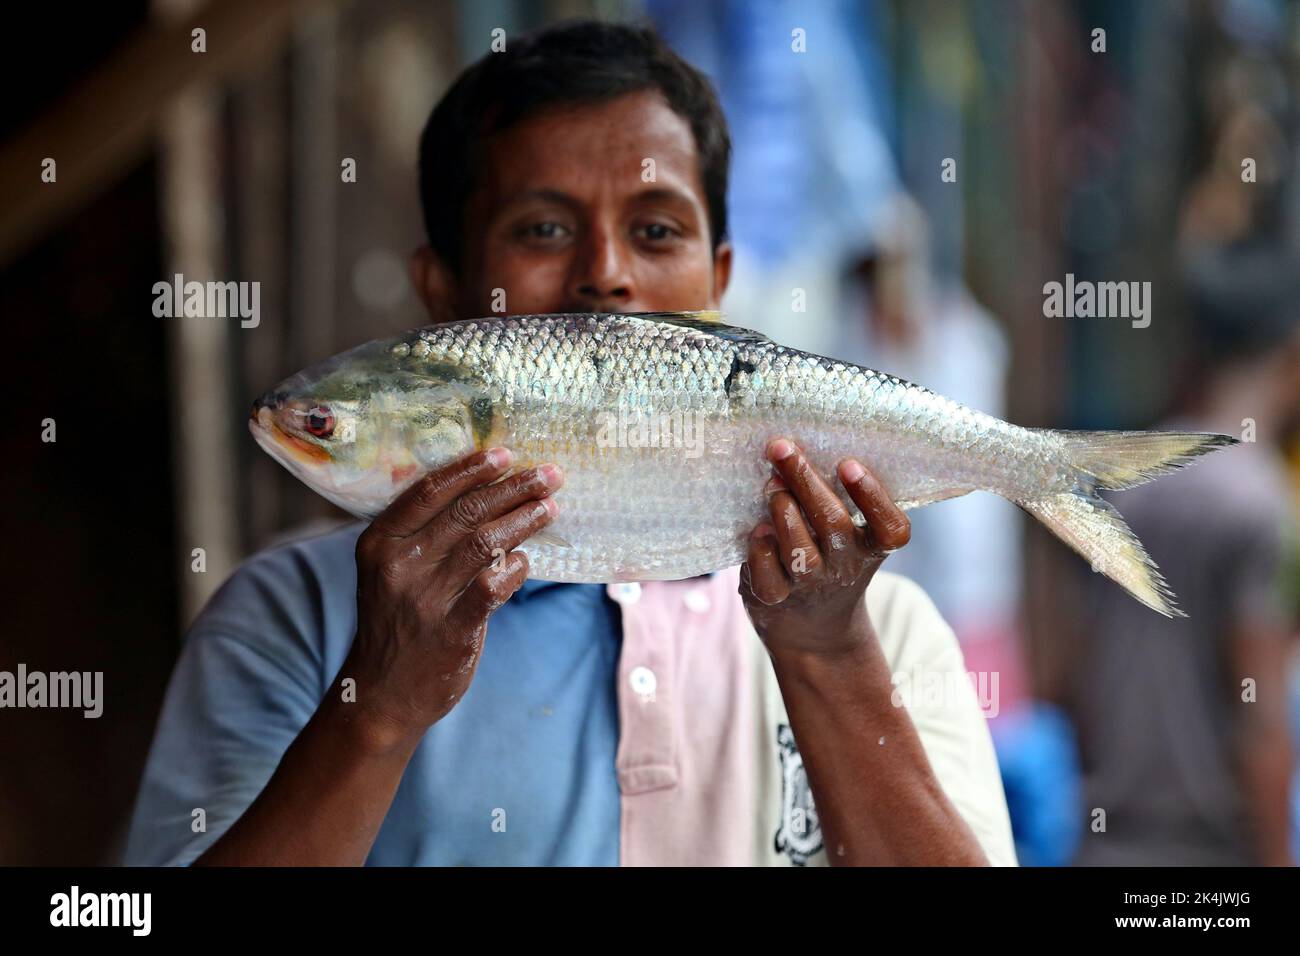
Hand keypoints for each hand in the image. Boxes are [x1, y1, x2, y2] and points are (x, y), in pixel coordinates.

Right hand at [344, 448, 562, 750]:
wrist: (382, 693)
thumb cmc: (396, 621)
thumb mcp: (390, 571)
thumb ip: (425, 536)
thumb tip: (488, 495)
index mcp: (380, 542)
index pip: (430, 492)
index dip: (470, 469)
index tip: (504, 453)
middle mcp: (399, 565)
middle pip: (465, 512)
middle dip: (512, 488)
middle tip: (549, 475)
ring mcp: (424, 599)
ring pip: (483, 543)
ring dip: (523, 520)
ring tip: (550, 508)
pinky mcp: (451, 630)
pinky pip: (493, 588)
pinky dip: (515, 569)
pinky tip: (526, 560)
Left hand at [739, 438, 910, 657]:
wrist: (811, 630)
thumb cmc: (827, 559)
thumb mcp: (845, 536)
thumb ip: (832, 500)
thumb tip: (794, 451)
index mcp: (871, 548)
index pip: (890, 528)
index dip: (873, 496)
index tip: (849, 464)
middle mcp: (844, 568)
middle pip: (833, 524)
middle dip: (805, 480)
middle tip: (782, 448)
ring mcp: (810, 586)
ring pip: (801, 551)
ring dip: (783, 511)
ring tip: (771, 485)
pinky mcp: (775, 599)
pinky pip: (767, 574)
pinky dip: (759, 549)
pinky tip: (757, 530)